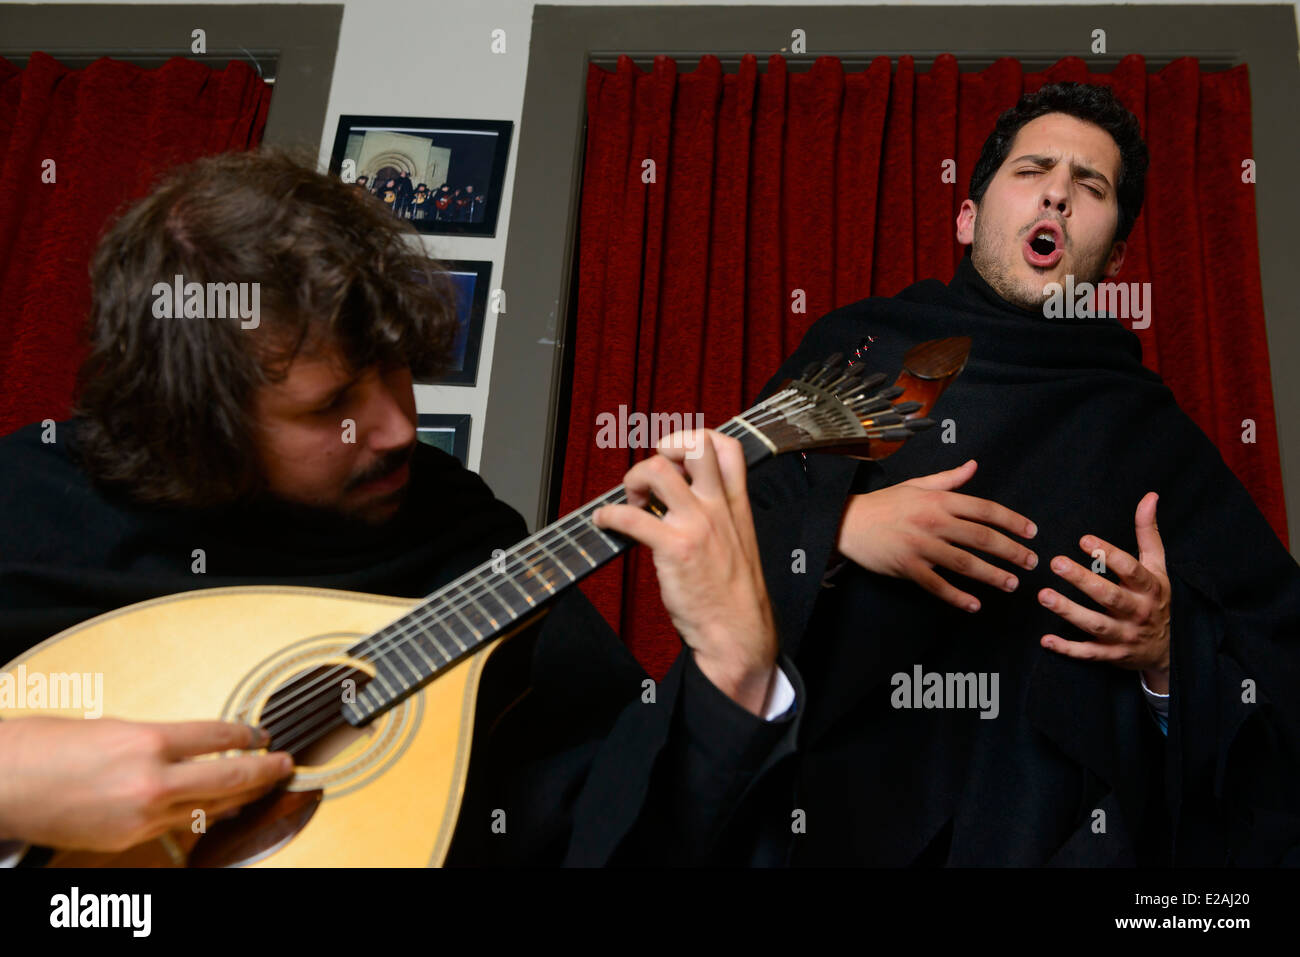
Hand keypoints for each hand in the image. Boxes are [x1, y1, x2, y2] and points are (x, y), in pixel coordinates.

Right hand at [0, 717, 293, 850]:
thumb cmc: (41, 746)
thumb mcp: (111, 725)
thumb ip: (155, 738)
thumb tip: (188, 744)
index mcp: (147, 741)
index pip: (219, 738)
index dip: (249, 736)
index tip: (264, 735)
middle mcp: (151, 782)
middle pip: (229, 778)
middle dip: (265, 771)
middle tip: (286, 764)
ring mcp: (141, 816)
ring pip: (208, 808)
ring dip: (239, 797)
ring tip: (261, 787)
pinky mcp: (127, 839)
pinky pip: (176, 826)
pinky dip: (200, 814)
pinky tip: (211, 809)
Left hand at [593, 430, 777, 716]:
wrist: (739, 634)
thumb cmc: (733, 595)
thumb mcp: (737, 542)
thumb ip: (717, 516)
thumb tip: (678, 499)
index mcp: (736, 505)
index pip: (727, 447)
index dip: (694, 439)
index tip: (675, 456)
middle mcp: (718, 508)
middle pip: (695, 446)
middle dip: (664, 449)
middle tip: (652, 476)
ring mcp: (698, 526)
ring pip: (660, 470)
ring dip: (634, 478)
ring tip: (631, 500)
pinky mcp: (675, 549)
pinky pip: (632, 516)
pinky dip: (609, 514)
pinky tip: (604, 522)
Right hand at [835, 459, 1037, 611]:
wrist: (847, 522)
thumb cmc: (884, 504)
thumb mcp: (916, 485)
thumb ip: (949, 479)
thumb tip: (974, 466)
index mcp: (938, 500)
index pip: (984, 509)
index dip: (1012, 521)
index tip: (1031, 533)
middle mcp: (933, 522)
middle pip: (981, 538)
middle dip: (1011, 551)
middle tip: (1031, 562)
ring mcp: (920, 546)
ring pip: (964, 563)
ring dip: (992, 575)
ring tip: (1011, 584)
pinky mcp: (907, 567)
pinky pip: (937, 584)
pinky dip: (957, 597)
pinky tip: (974, 605)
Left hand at [1038, 492, 1171, 692]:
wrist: (1168, 650)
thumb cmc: (1156, 599)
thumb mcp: (1158, 566)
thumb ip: (1148, 533)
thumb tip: (1150, 497)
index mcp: (1150, 587)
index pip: (1131, 569)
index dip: (1109, 554)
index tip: (1084, 540)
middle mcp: (1138, 612)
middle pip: (1110, 597)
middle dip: (1083, 580)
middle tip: (1055, 562)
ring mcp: (1124, 636)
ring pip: (1096, 625)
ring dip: (1069, 611)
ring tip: (1043, 595)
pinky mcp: (1112, 655)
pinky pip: (1089, 654)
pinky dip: (1068, 649)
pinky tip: (1045, 640)